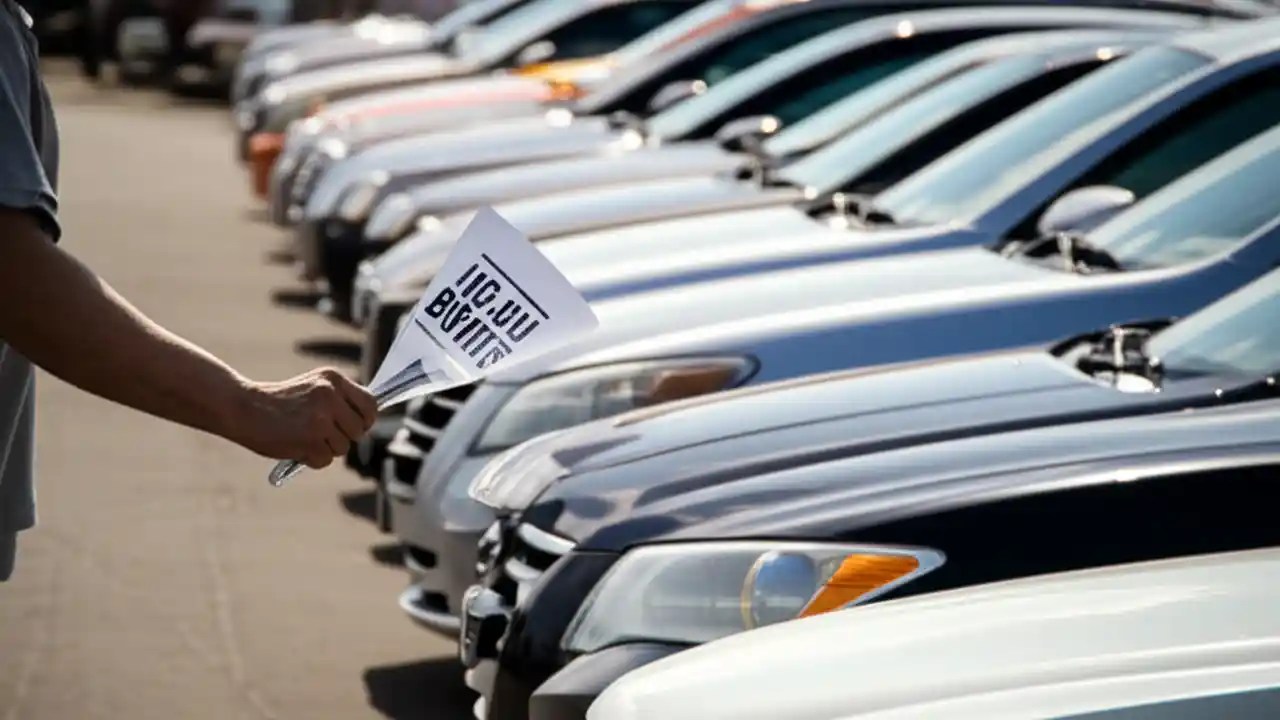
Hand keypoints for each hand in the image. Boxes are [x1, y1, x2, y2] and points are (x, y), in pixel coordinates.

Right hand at [231, 368, 377, 468]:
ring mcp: (321, 418)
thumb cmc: (279, 402)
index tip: (356, 426)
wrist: (243, 408)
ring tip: (303, 436)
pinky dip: (311, 459)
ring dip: (325, 449)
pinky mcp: (310, 440)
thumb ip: (340, 400)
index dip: (366, 420)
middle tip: (321, 433)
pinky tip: (296, 445)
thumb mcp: (314, 388)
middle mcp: (330, 395)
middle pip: (359, 430)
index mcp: (333, 379)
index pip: (371, 404)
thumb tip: (367, 423)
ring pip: (343, 447)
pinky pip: (325, 460)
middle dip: (344, 437)